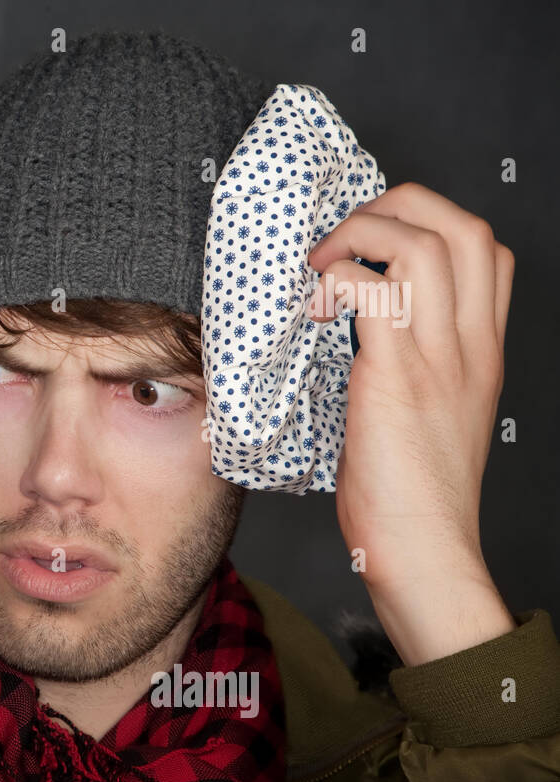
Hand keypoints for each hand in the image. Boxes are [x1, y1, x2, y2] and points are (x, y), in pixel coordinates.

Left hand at [307, 182, 515, 665]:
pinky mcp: (395, 378)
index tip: (376, 243)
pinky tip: (316, 308)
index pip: (488, 250)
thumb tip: (358, 333)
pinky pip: (372, 293)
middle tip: (344, 239)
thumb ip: (412, 366)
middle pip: (463, 225)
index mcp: (481, 352)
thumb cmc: (413, 495)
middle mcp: (469, 345)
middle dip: (396, 206)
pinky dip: (338, 280)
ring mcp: (438, 358)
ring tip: (324, 266)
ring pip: (423, 243)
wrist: (423, 551)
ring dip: (361, 235)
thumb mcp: (430, 416)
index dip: (431, 223)